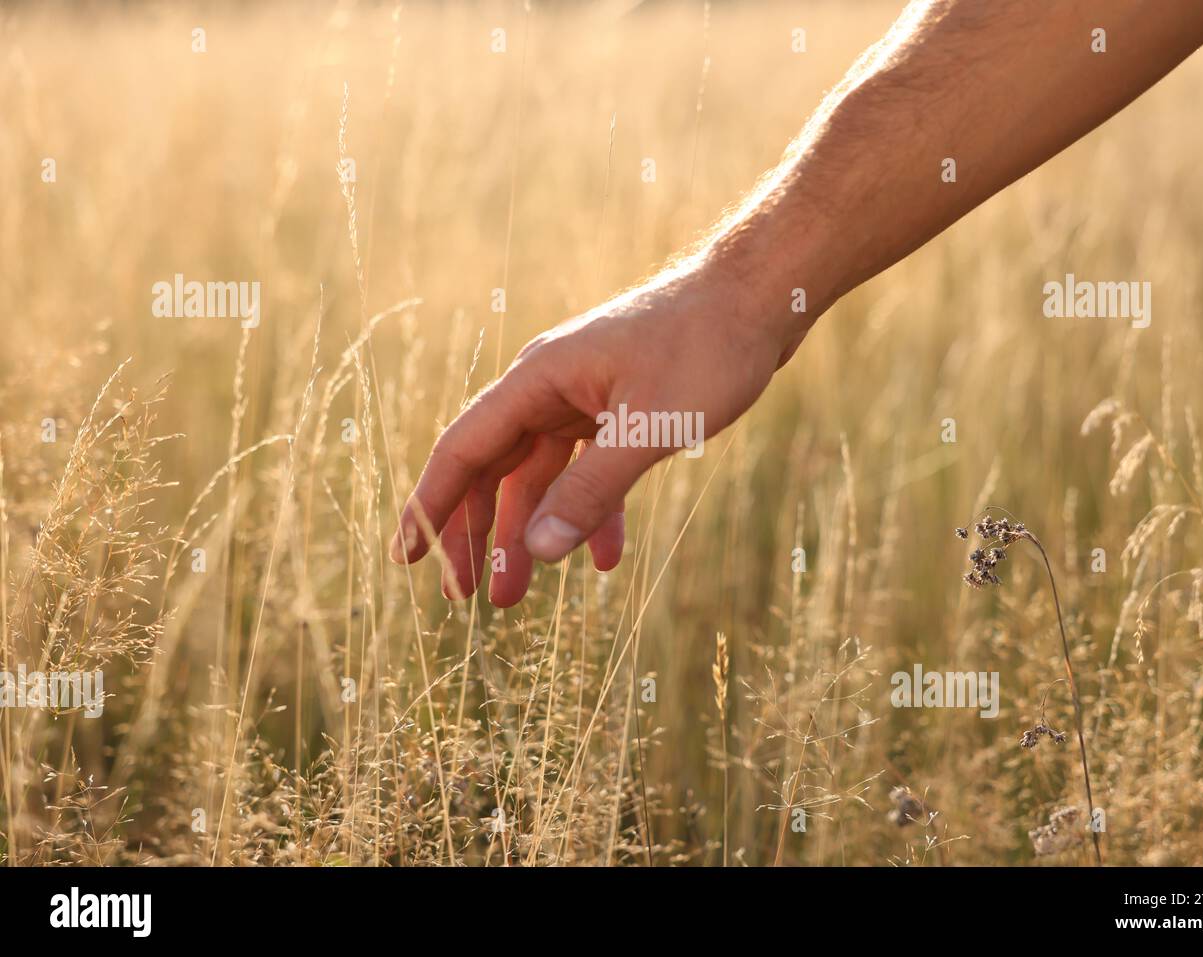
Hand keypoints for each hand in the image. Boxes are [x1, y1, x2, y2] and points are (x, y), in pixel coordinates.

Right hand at [389, 257, 790, 606]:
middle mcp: (549, 387)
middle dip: (475, 533)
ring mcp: (583, 395)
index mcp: (539, 380)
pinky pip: (587, 466)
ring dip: (529, 531)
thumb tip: (538, 549)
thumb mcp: (651, 427)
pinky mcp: (618, 405)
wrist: (762, 296)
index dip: (430, 506)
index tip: (405, 559)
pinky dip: (590, 509)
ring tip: (517, 594)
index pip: (463, 449)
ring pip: (539, 475)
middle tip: (464, 596)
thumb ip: (593, 489)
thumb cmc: (708, 347)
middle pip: (492, 468)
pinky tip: (604, 556)